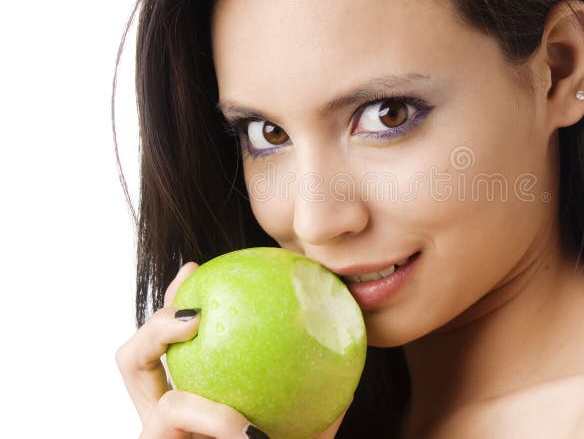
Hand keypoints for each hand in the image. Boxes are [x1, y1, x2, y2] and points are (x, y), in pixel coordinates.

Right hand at [116, 262, 350, 438]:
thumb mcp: (307, 431)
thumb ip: (318, 398)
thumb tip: (345, 347)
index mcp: (188, 404)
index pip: (171, 343)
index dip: (174, 301)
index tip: (198, 269)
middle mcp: (162, 423)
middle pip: (131, 361)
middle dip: (154, 327)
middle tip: (194, 313)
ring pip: (156, 404)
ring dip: (199, 398)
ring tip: (239, 415)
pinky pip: (179, 427)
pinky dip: (216, 425)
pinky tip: (253, 437)